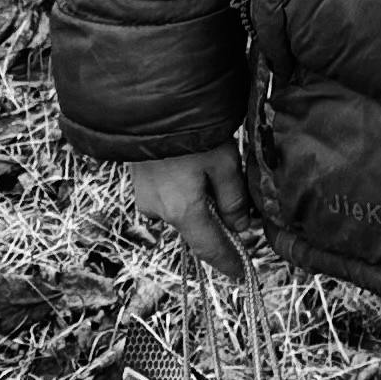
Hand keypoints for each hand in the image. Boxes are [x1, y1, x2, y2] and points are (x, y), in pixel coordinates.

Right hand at [124, 144, 252, 274]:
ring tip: (214, 173)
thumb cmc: (190, 132)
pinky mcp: (139, 183)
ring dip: (200, 203)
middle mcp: (158, 211)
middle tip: (239, 212)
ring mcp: (144, 198)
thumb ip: (234, 199)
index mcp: (182, 211)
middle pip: (196, 228)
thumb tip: (241, 227)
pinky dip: (185, 192)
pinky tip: (194, 169)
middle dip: (217, 224)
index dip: (227, 261)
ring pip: (181, 211)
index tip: (241, 273)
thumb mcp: (224, 163)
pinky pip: (168, 198)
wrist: (147, 106)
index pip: (209, 248)